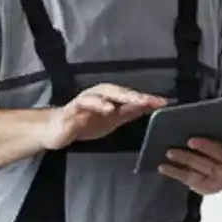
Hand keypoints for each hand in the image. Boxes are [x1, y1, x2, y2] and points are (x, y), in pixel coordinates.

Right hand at [39, 84, 166, 150]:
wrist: (56, 131)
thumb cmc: (85, 122)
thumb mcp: (112, 120)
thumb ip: (129, 112)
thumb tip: (150, 107)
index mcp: (109, 97)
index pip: (131, 97)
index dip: (147, 99)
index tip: (165, 102)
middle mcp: (99, 94)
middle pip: (119, 91)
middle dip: (137, 95)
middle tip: (153, 100)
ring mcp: (86, 100)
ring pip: (104, 93)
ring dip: (121, 96)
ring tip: (136, 101)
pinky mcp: (73, 109)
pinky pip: (85, 104)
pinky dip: (98, 104)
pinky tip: (108, 108)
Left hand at [158, 138, 221, 194]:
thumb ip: (214, 141)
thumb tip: (190, 132)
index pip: (218, 151)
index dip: (204, 146)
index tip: (190, 141)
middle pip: (203, 164)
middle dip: (186, 158)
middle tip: (170, 152)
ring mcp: (215, 184)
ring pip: (194, 175)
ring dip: (177, 169)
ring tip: (163, 164)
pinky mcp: (206, 190)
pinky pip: (189, 182)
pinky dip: (176, 175)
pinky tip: (166, 170)